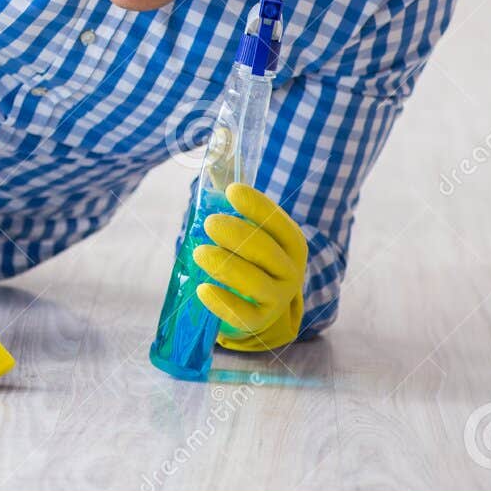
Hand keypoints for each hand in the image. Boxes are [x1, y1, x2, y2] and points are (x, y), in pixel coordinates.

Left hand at [195, 183, 308, 352]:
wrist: (260, 307)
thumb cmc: (249, 260)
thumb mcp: (248, 234)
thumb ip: (235, 208)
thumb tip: (211, 169)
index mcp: (291, 245)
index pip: (279, 224)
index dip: (257, 206)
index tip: (232, 190)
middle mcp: (290, 272)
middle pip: (266, 251)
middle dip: (237, 235)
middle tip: (210, 223)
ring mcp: (276, 298)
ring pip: (255, 282)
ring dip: (226, 266)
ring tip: (200, 253)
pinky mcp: (256, 320)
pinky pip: (242, 313)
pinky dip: (222, 302)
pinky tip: (203, 289)